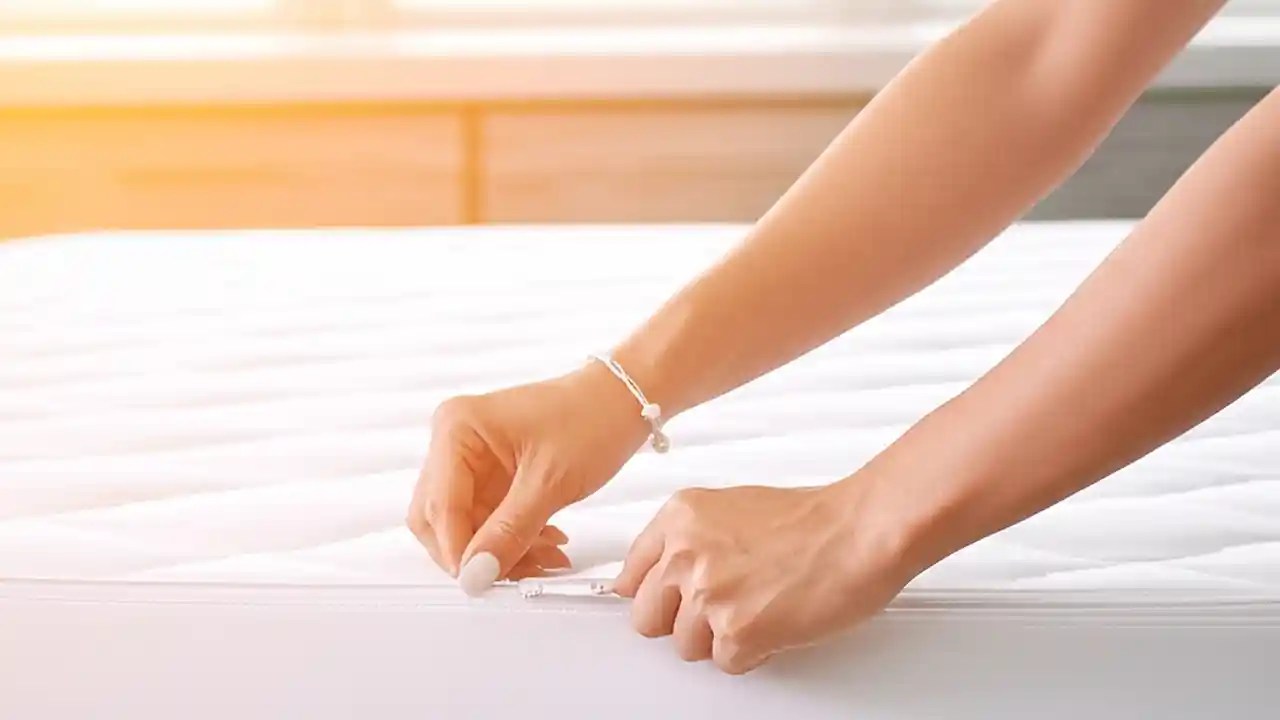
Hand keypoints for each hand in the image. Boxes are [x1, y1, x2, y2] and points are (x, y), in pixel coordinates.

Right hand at [407, 363, 650, 591]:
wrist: (625, 399)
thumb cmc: (592, 416)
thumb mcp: (550, 481)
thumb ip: (509, 531)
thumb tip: (476, 573)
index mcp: (457, 429)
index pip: (439, 506)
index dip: (458, 550)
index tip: (481, 581)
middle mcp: (456, 440)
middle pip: (439, 518)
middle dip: (475, 552)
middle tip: (510, 574)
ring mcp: (473, 458)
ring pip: (466, 524)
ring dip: (500, 549)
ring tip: (545, 558)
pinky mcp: (493, 473)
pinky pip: (489, 519)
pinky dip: (514, 537)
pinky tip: (547, 543)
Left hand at [612, 482, 916, 673]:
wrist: (859, 530)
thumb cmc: (812, 520)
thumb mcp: (731, 508)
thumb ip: (688, 540)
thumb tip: (662, 572)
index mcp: (680, 518)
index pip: (632, 574)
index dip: (653, 594)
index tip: (659, 601)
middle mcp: (685, 554)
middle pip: (647, 618)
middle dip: (679, 621)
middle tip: (718, 608)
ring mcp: (708, 594)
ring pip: (686, 646)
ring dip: (720, 637)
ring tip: (758, 606)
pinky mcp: (737, 631)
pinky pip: (726, 663)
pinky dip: (752, 652)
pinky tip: (774, 621)